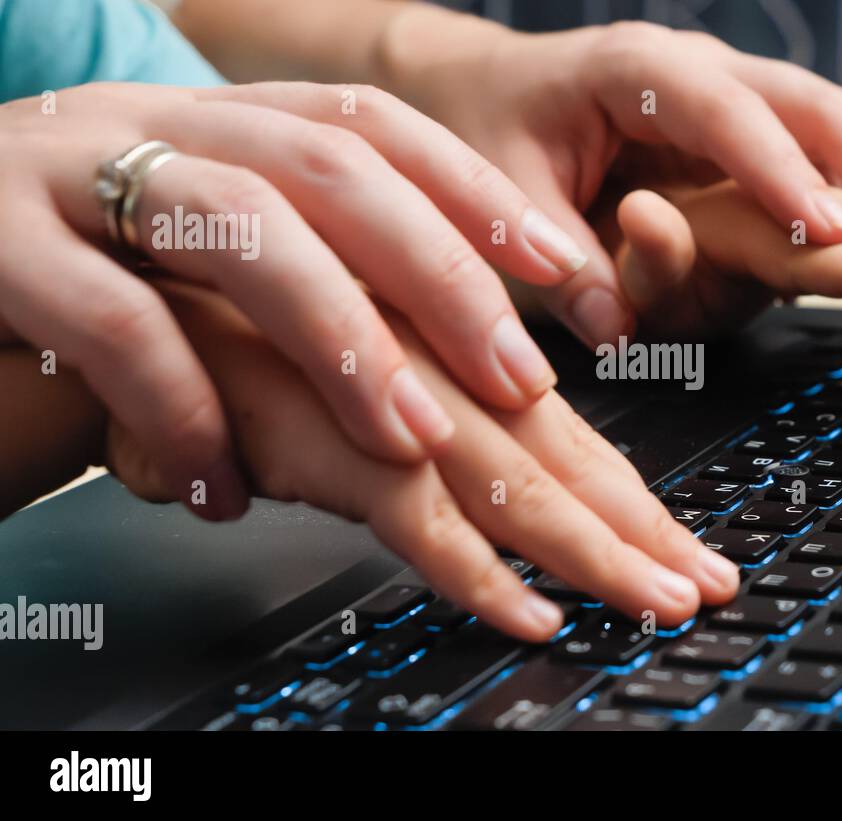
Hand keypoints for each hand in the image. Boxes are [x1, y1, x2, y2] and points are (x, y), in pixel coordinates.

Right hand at [0, 81, 590, 519]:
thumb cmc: (70, 275)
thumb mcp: (195, 249)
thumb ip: (305, 268)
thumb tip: (454, 340)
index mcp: (218, 122)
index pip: (373, 128)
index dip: (475, 193)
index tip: (562, 268)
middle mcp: (154, 126)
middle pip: (330, 168)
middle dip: (443, 274)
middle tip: (521, 378)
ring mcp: (67, 176)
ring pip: (235, 225)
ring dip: (341, 337)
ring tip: (407, 439)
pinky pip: (109, 322)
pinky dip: (184, 411)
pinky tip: (226, 487)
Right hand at [107, 281, 739, 641]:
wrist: (142, 305)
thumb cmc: (260, 344)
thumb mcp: (371, 385)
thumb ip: (439, 433)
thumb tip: (512, 501)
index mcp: (461, 357)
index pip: (572, 439)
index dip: (637, 500)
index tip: (691, 549)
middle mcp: (441, 371)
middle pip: (564, 463)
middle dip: (643, 532)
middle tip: (704, 585)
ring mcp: (390, 400)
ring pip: (515, 486)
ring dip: (593, 553)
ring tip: (653, 602)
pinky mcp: (324, 435)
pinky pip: (416, 517)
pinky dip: (476, 572)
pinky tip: (530, 614)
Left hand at [385, 18, 841, 345]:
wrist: (488, 92)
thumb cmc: (490, 136)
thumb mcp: (500, 201)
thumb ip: (559, 264)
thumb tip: (616, 331)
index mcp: (636, 69)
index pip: (723, 113)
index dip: (781, 174)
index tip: (831, 231)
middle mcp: (706, 76)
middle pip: (815, 115)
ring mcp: (739, 106)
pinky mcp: (754, 148)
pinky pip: (831, 175)